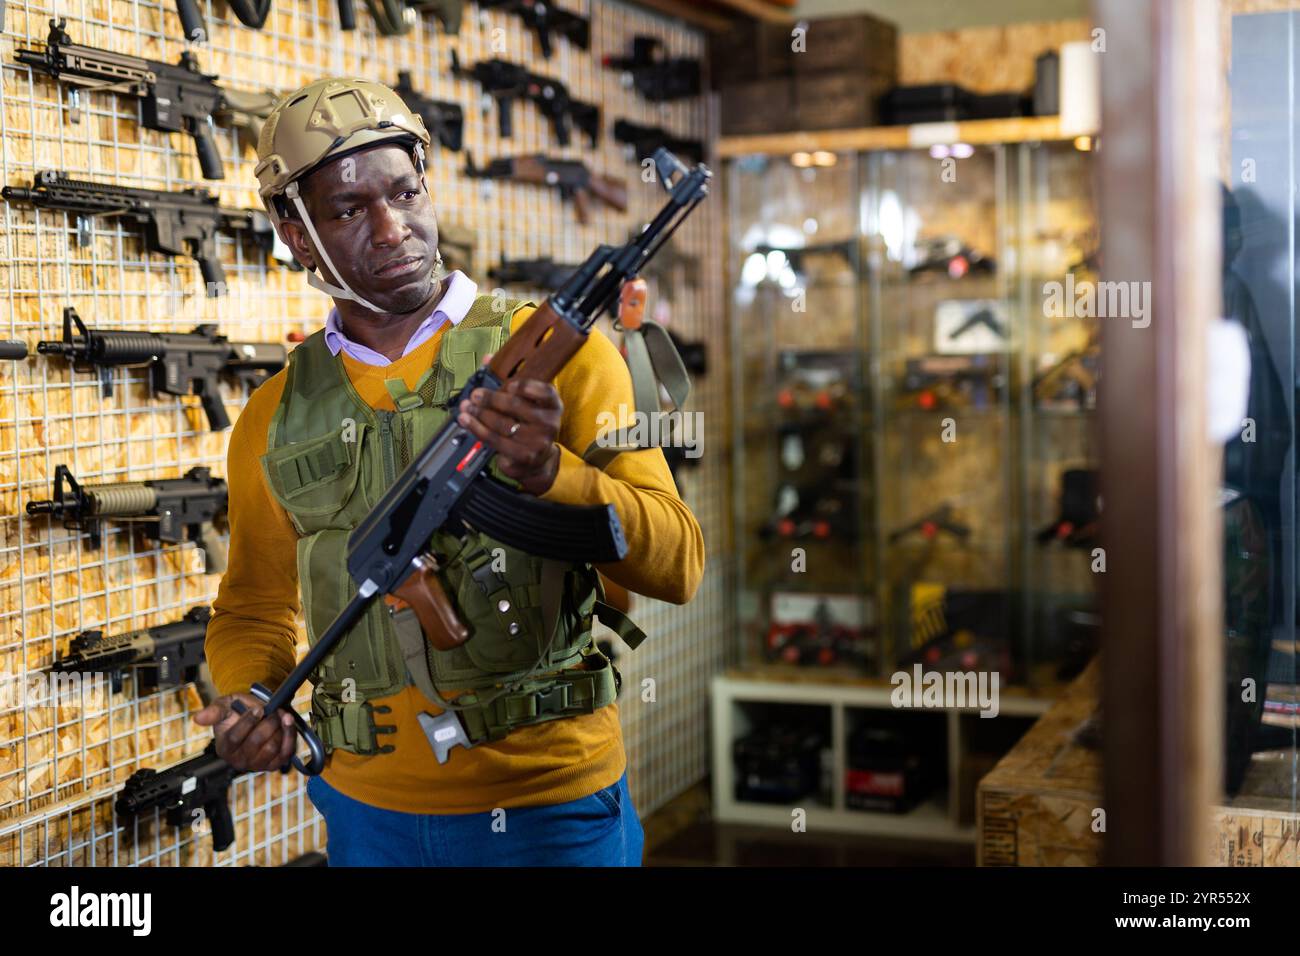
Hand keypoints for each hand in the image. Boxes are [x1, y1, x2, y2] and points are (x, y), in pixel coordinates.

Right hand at [194, 693, 296, 772]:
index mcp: (224, 748)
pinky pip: (286, 752)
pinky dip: (289, 735)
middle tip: (272, 709)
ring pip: (272, 746)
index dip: (249, 722)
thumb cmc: (237, 711)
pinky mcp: (274, 764)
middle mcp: (239, 761)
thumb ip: (214, 711)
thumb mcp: (224, 705)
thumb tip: (197, 718)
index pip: (235, 738)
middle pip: (256, 742)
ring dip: (279, 727)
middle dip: (268, 721)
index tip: (259, 708)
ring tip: (279, 715)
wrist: (257, 715)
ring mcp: (257, 765)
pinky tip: (288, 722)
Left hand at [457, 360, 561, 495]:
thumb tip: (488, 358)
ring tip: (465, 409)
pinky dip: (479, 431)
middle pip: (516, 406)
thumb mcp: (527, 402)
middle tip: (474, 395)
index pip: (545, 392)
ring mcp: (539, 441)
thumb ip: (508, 380)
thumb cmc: (529, 424)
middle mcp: (550, 423)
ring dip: (479, 416)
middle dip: (490, 399)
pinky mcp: (525, 456)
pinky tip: (468, 423)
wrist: (538, 459)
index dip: (526, 387)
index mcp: (553, 405)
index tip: (509, 384)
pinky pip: (496, 441)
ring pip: (502, 425)